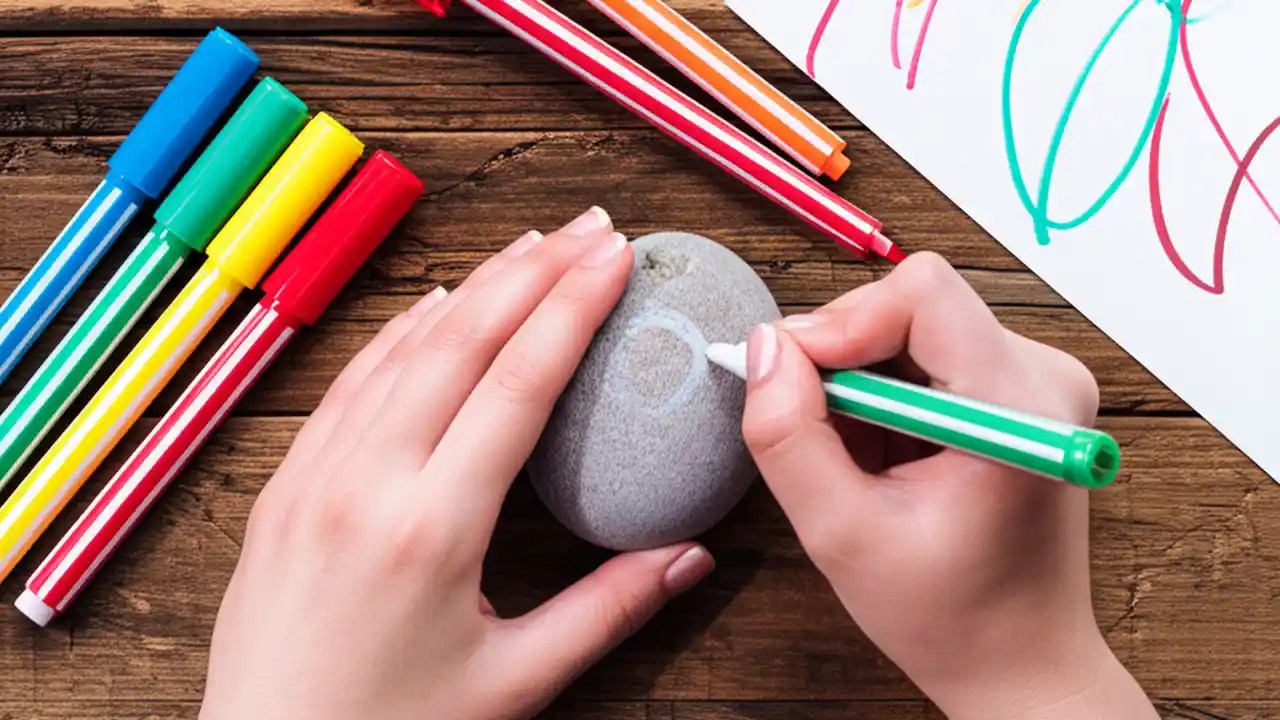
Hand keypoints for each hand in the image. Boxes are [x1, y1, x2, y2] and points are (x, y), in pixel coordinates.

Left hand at [199, 208, 713, 719]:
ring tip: (528, 248)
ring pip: (401, 351)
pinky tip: (434, 308)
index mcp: (430, 530)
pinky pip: (350, 384)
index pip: (516, 386)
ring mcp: (314, 477)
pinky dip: (400, 335)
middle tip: (590, 228)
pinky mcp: (285, 486)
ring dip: (470, 289)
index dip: (572, 310)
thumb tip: (691, 557)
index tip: (615, 258)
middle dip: (532, 274)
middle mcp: (365, 484)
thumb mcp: (515, 681)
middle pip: (459, 343)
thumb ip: (609, 610)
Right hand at [740, 253, 1155, 718]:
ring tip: (853, 455)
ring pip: (913, 325)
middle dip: (842, 355)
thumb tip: (762, 346)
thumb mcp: (841, 535)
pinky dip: (883, 391)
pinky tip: (881, 451)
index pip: (923, 293)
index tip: (791, 376)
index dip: (842, 322)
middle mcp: (1043, 377)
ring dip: (860, 378)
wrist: (1021, 663)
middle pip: (914, 304)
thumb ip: (789, 435)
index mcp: (1017, 408)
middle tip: (808, 424)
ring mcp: (1037, 381)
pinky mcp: (1019, 390)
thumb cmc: (948, 616)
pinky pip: (928, 352)